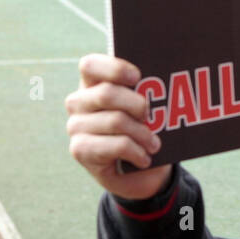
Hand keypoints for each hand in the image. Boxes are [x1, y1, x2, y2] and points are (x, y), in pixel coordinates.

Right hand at [66, 54, 171, 199]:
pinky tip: (145, 158)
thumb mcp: (144, 109)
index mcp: (92, 83)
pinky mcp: (79, 149)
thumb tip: (164, 83)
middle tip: (151, 116)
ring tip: (155, 144)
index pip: (90, 66)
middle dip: (137, 104)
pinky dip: (136, 152)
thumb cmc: (142, 131)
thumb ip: (145, 92)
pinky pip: (116, 145)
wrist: (135, 172)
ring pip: (115, 121)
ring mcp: (75, 126)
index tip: (138, 76)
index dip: (114, 68)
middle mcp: (78, 102)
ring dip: (142, 133)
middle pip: (107, 94)